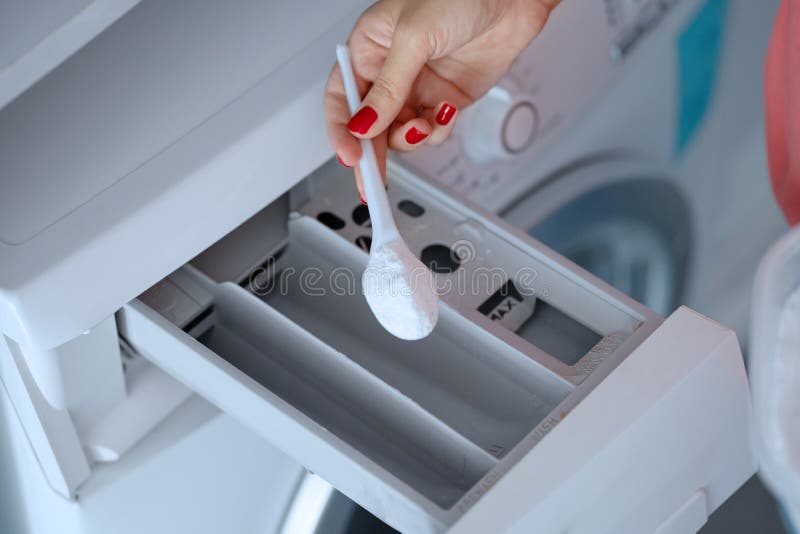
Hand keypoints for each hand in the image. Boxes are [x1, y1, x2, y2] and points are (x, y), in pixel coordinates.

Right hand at [324, 0, 559, 198]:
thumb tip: (364, 123)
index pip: (341, 97)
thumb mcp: (415, 36)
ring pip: (399, 134)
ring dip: (410, 139)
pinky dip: (436, 132)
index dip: (342, 130)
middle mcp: (389, 71)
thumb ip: (389, 86)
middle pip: (369, 125)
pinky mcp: (444, 100)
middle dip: (371, 154)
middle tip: (373, 180)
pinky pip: (431, 131)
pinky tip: (444, 115)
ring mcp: (417, 88)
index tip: (350, 156)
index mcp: (369, 48)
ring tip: (423, 126)